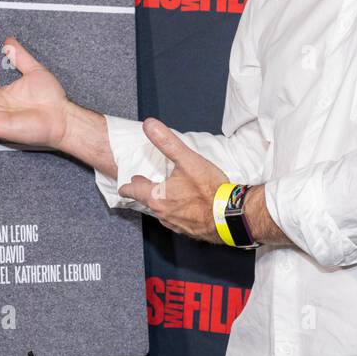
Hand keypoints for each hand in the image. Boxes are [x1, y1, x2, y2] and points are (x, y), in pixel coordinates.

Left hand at [119, 118, 228, 244]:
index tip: (125, 185)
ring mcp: (176, 224)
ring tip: (166, 194)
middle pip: (147, 202)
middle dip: (145, 193)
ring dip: (162, 203)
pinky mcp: (190, 230)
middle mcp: (163, 213)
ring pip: (162, 212)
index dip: (127, 187)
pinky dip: (177, 212)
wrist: (231, 215)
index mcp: (157, 197)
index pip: (133, 192)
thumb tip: (149, 125)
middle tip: (144, 185)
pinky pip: (177, 220)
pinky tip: (186, 207)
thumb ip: (166, 142)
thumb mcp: (187, 159)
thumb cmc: (209, 189)